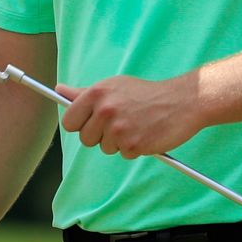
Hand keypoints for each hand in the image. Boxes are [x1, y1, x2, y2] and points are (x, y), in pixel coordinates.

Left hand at [55, 74, 202, 158]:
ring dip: (118, 142)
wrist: (182, 101)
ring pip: (105, 148)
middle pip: (86, 138)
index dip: (79, 124)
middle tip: (120, 122)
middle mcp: (105, 110)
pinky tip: (145, 133)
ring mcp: (119, 129)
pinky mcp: (133, 145)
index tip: (90, 123)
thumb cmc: (146, 93)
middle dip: (100, 135)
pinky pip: (124, 154)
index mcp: (97, 94)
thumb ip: (84, 93)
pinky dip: (134, 148)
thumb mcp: (114, 86)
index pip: (69, 121)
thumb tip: (59, 90)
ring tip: (135, 125)